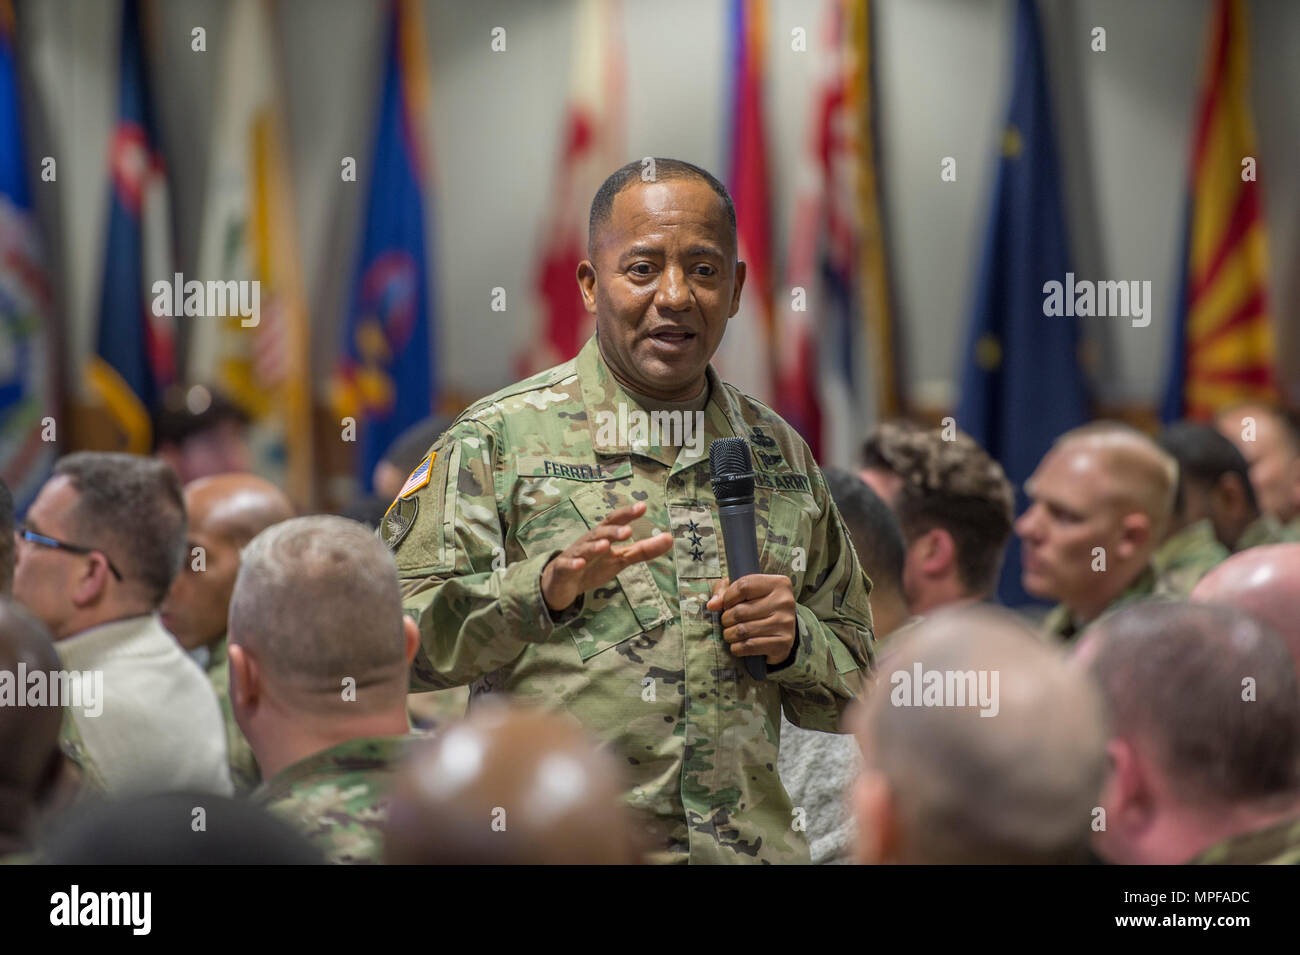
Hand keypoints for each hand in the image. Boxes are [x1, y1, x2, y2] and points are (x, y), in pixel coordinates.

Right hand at [540, 501, 673, 611]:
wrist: (561, 583)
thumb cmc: (593, 565)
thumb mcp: (620, 558)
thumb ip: (643, 549)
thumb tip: (669, 538)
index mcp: (603, 536)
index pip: (615, 522)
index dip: (627, 514)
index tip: (643, 506)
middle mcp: (588, 542)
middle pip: (600, 532)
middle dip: (613, 531)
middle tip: (628, 531)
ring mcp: (574, 555)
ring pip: (584, 548)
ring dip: (595, 546)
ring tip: (606, 545)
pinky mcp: (563, 570)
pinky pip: (567, 566)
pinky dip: (573, 564)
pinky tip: (580, 564)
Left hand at [706, 574, 796, 664]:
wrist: (781, 633)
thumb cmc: (759, 607)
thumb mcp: (743, 592)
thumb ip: (724, 592)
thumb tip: (712, 605)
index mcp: (778, 583)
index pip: (743, 586)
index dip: (728, 597)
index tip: (727, 604)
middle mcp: (785, 602)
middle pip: (740, 611)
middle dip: (726, 618)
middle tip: (727, 621)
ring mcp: (785, 623)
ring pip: (742, 630)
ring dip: (729, 634)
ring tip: (731, 633)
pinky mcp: (783, 643)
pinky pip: (749, 646)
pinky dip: (737, 647)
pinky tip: (738, 644)